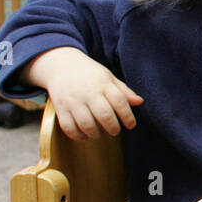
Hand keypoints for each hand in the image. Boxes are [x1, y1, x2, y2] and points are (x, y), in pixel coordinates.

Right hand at [23, 46, 143, 140]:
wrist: (61, 66)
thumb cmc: (90, 74)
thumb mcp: (108, 77)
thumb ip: (124, 91)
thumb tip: (140, 102)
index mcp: (103, 84)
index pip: (119, 101)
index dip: (128, 116)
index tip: (131, 125)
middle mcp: (88, 93)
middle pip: (104, 114)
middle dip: (113, 128)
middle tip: (115, 131)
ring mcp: (72, 101)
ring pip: (86, 124)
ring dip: (96, 133)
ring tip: (100, 133)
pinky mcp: (60, 108)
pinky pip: (68, 127)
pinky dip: (77, 135)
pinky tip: (85, 135)